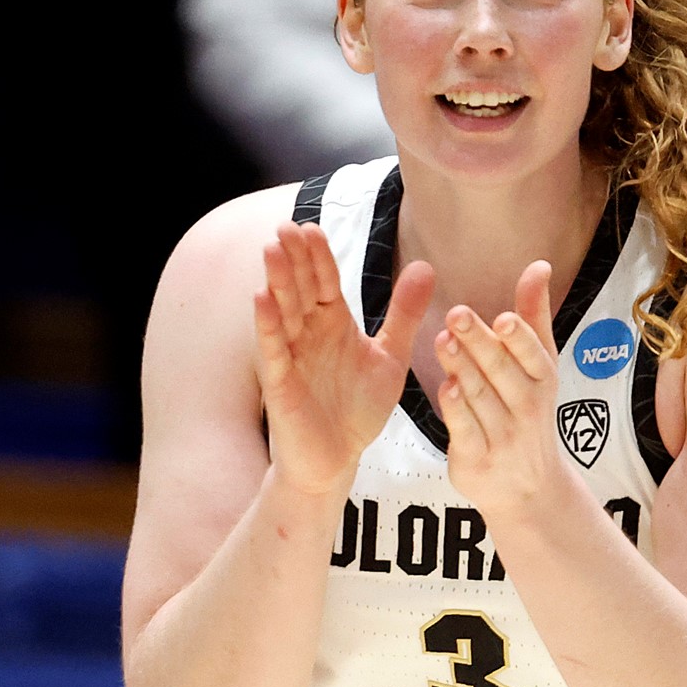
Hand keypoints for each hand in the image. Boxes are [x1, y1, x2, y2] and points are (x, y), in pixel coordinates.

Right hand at [253, 222, 432, 496]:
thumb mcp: (389, 356)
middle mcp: (308, 334)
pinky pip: (273, 350)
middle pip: (300, 289)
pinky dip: (267, 325)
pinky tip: (260, 299)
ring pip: (283, 312)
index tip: (312, 227)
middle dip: (294, 259)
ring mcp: (291, 356)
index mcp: (333, 324)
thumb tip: (426, 265)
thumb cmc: (358, 408)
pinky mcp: (280, 384)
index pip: (325, 282)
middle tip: (286, 226)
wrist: (337, 460)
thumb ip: (404, 313)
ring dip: (277, 282)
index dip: (319, 257)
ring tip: (271, 250)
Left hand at [435, 261, 567, 516]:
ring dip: (462, 369)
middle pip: (501, 372)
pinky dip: (457, 411)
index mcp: (543, 380)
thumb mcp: (539, 367)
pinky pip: (466, 431)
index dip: (519, 338)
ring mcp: (504, 437)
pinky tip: (446, 388)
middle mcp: (528, 408)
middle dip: (480, 344)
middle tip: (456, 314)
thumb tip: (539, 265)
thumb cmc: (528, 412)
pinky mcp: (478, 460)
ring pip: (481, 398)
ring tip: (442, 340)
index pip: (533, 355)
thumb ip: (533, 316)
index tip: (502, 319)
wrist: (527, 489)